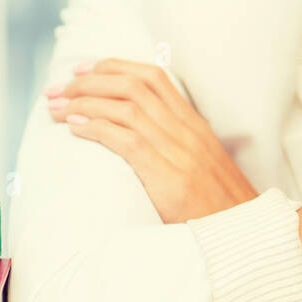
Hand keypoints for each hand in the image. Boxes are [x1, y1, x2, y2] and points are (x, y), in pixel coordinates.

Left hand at [44, 57, 258, 222]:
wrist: (244, 235)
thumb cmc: (218, 208)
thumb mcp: (202, 166)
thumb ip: (177, 146)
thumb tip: (138, 136)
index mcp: (195, 125)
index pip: (153, 77)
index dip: (114, 66)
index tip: (82, 71)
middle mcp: (188, 132)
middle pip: (134, 85)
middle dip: (89, 81)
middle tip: (57, 89)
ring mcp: (181, 153)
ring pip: (126, 107)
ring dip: (83, 103)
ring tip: (56, 109)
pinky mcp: (170, 177)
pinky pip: (127, 140)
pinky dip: (96, 128)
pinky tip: (75, 129)